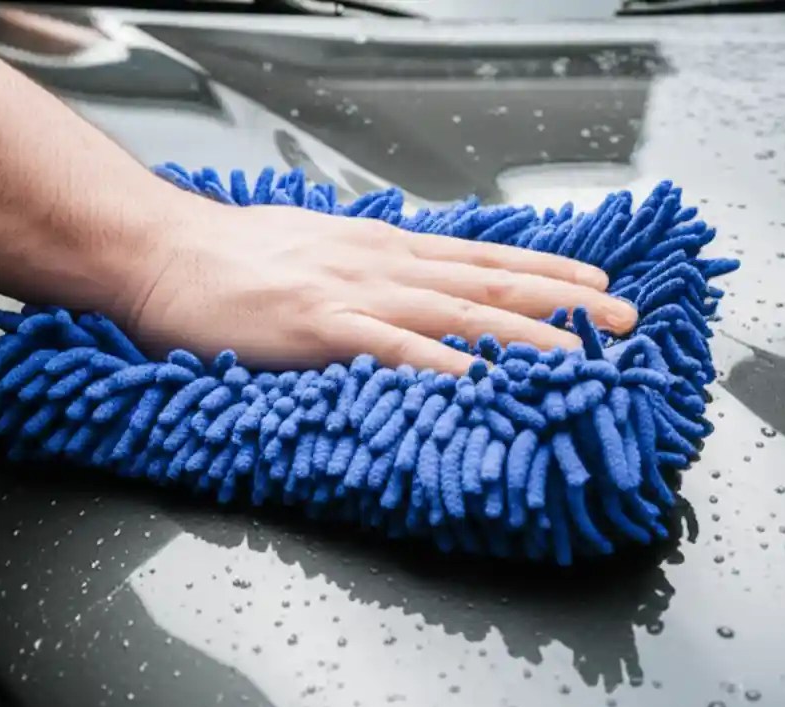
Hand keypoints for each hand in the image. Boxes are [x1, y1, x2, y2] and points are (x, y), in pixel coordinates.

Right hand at [118, 196, 637, 373]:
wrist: (160, 252)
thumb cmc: (230, 258)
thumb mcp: (318, 247)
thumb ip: (369, 268)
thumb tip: (414, 287)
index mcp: (381, 248)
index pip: (482, 258)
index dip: (546, 271)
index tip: (596, 286)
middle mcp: (380, 263)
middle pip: (489, 283)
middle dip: (563, 301)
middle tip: (624, 320)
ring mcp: (352, 294)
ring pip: (456, 314)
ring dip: (523, 334)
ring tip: (580, 356)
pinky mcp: (316, 328)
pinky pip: (391, 348)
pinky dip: (440, 364)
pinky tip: (480, 382)